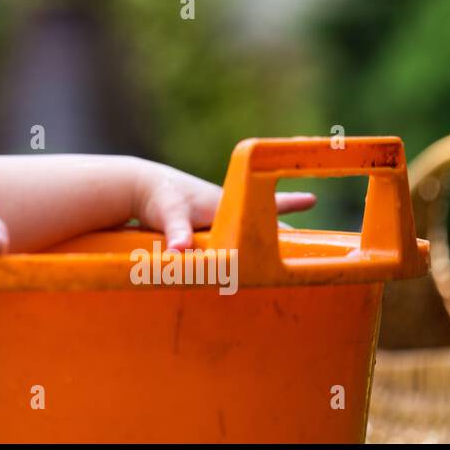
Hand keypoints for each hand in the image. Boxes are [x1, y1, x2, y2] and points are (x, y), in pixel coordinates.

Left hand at [135, 167, 315, 252]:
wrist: (136, 187)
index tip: (313, 199)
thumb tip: (181, 250)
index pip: (268, 205)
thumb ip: (178, 233)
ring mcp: (218, 217)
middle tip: (309, 246)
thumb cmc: (158, 197)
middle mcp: (228, 210)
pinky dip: (240, 248)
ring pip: (248, 232)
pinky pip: (229, 240)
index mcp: (228, 204)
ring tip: (284, 259)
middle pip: (263, 223)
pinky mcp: (204, 227)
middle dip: (285, 234)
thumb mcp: (170, 215)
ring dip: (265, 241)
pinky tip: (246, 262)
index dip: (291, 206)